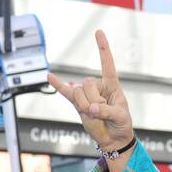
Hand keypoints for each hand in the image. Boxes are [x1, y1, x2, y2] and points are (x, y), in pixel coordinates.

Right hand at [47, 29, 133, 150]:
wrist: (113, 139)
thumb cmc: (121, 124)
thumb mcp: (120, 117)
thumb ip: (106, 111)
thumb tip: (90, 108)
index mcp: (111, 85)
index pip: (107, 64)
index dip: (103, 48)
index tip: (98, 32)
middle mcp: (97, 86)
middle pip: (87, 83)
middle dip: (94, 101)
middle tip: (101, 113)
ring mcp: (86, 94)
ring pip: (77, 93)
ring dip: (84, 107)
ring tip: (94, 116)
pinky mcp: (77, 103)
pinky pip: (65, 92)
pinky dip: (57, 85)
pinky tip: (49, 77)